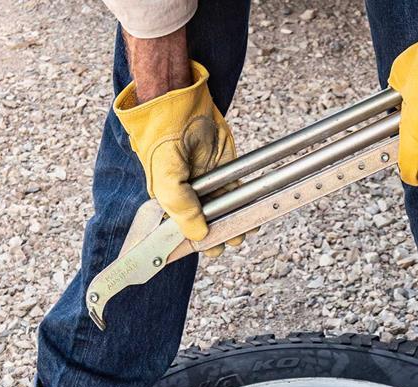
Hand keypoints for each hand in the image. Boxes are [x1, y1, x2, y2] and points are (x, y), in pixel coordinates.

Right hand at [114, 60, 243, 256]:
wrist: (179, 105)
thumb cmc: (163, 139)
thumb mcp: (166, 176)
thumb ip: (180, 206)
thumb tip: (199, 234)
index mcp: (170, 203)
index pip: (182, 233)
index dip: (197, 244)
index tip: (212, 251)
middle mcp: (189, 198)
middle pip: (207, 227)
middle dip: (220, 237)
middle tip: (231, 239)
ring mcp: (209, 187)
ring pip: (226, 215)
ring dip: (236, 225)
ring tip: (245, 232)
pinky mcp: (226, 174)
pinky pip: (238, 196)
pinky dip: (247, 207)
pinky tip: (255, 217)